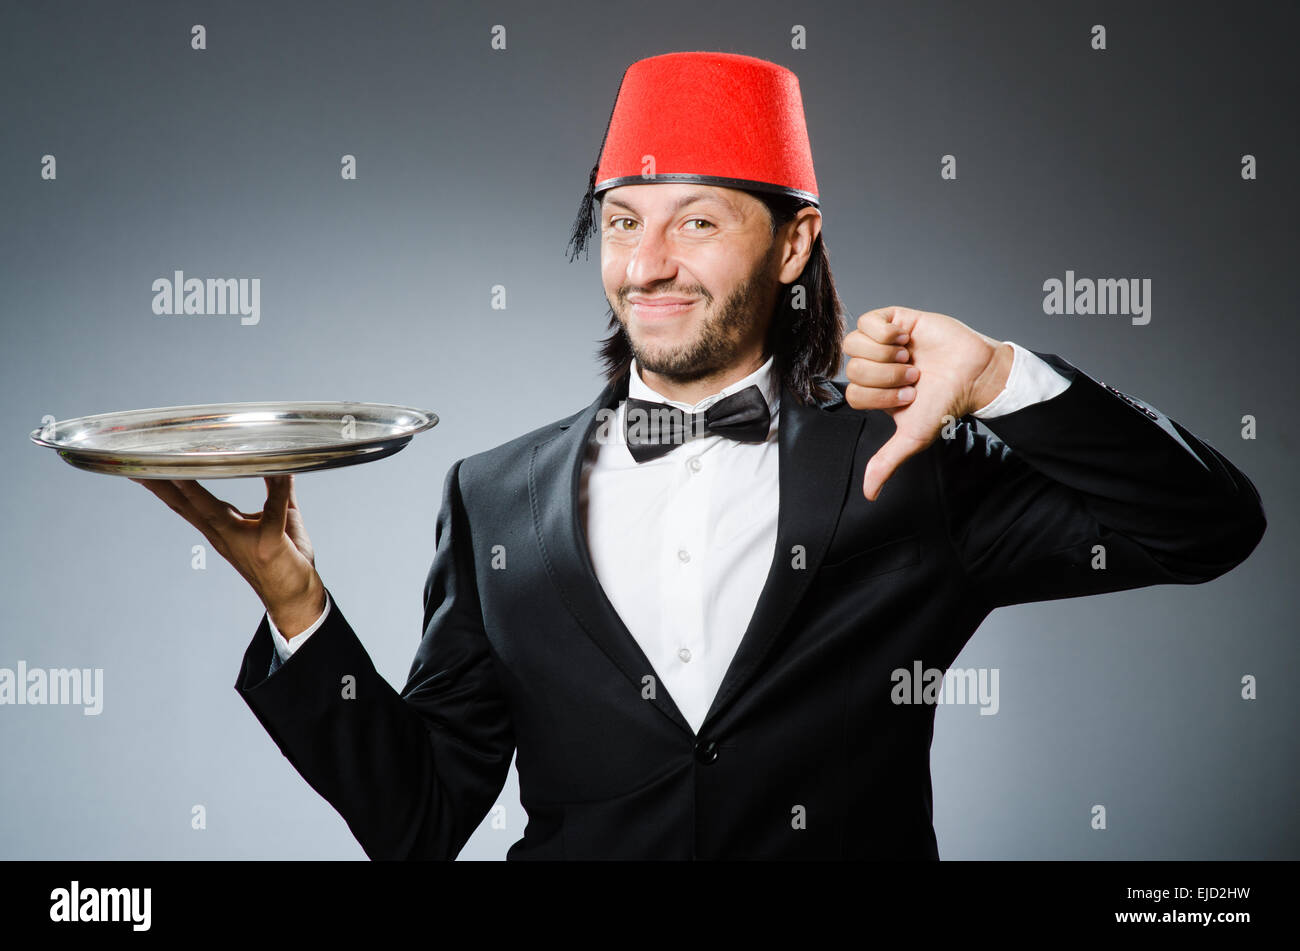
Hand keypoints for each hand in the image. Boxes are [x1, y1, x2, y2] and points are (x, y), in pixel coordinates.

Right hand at [130, 474, 324, 633]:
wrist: (297, 599)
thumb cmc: (286, 560)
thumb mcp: (281, 518)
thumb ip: (278, 491)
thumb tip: (278, 464)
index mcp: (222, 528)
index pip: (186, 504)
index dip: (163, 486)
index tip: (143, 466)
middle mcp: (225, 535)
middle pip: (187, 507)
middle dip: (163, 486)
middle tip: (143, 464)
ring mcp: (244, 541)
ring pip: (213, 512)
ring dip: (195, 491)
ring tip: (180, 470)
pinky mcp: (268, 546)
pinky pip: (273, 514)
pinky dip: (276, 491)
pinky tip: (279, 472)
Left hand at [843, 306, 1012, 500]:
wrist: (975, 374)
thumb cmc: (947, 404)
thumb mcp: (913, 437)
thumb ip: (887, 461)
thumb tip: (869, 493)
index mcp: (874, 392)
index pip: (853, 393)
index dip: (880, 397)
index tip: (909, 397)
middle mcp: (874, 367)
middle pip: (854, 369)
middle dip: (887, 377)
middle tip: (914, 377)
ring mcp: (882, 342)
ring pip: (854, 344)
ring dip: (885, 355)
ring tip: (911, 358)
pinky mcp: (894, 319)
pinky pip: (866, 319)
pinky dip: (885, 332)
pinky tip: (906, 338)